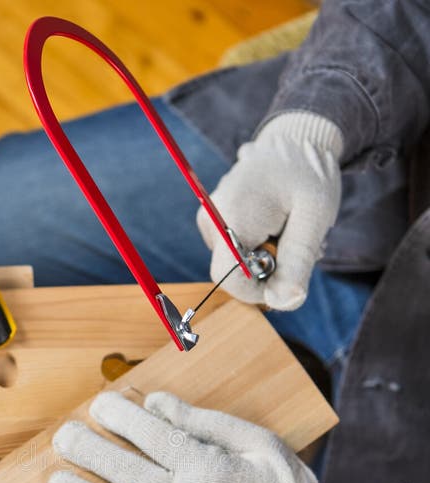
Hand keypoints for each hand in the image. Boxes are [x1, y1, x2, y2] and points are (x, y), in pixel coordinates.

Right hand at [198, 112, 342, 310]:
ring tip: (292, 228)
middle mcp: (212, 217)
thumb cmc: (309, 172)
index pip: (228, 278)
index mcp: (232, 215)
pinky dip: (261, 245)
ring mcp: (211, 216)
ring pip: (237, 262)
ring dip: (269, 257)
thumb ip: (298, 263)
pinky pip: (235, 248)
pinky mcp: (215, 218)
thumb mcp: (314, 219)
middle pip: (235, 271)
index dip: (258, 291)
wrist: (297, 135)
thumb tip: (283, 303)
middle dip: (270, 268)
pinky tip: (280, 223)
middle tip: (301, 243)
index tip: (288, 280)